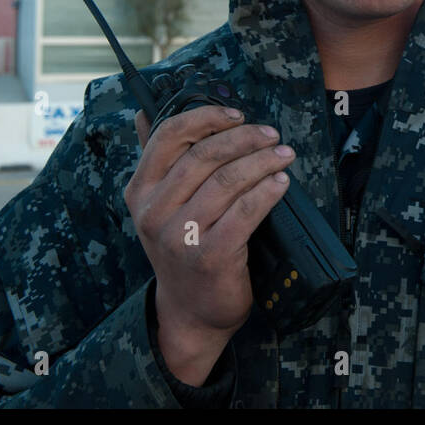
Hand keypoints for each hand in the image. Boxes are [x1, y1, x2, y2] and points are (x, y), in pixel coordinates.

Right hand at [126, 106, 293, 384]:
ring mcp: (179, 237)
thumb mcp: (160, 205)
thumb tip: (144, 114)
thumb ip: (157, 159)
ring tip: (284, 155)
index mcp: (140, 191)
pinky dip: (266, 192)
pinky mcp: (209, 257)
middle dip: (244, 139)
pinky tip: (281, 183)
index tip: (237, 114)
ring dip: (262, 162)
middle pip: (203, 156)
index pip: (168, 137)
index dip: (205, 117)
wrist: (190, 311)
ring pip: (226, 182)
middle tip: (272, 134)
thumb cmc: (182, 247)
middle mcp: (153, 212)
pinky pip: (244, 213)